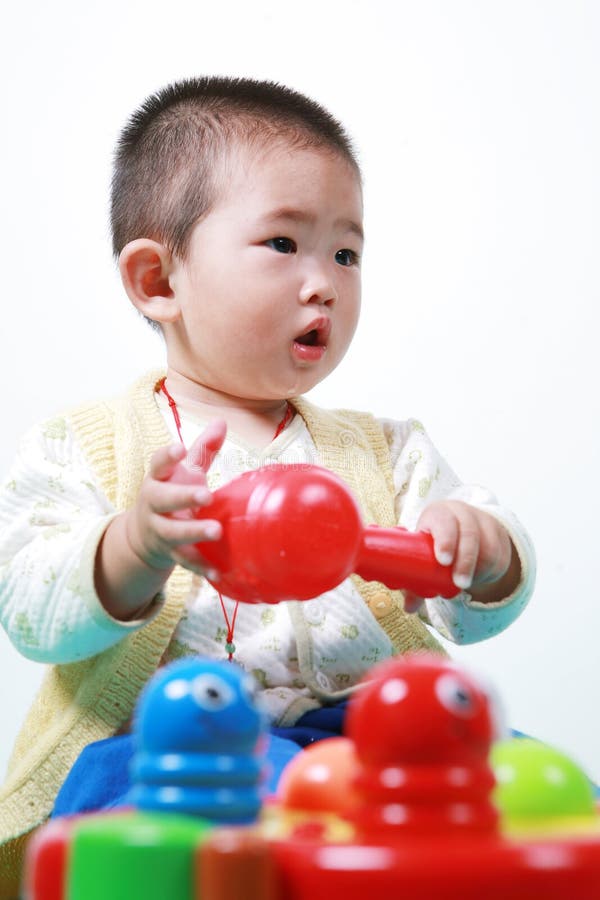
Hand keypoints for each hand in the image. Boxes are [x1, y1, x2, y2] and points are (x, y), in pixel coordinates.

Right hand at [124, 419, 226, 577]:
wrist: (144, 536)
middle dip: (183, 497)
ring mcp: (160, 530)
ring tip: (217, 531)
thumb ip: (203, 449)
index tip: (179, 448)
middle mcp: (154, 505)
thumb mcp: (184, 471)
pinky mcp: (171, 553)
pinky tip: (217, 570)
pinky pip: (184, 561)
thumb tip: (222, 421)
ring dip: (193, 532)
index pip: (158, 464)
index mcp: (158, 480)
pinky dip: (200, 566)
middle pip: (163, 499)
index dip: (167, 456)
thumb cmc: (172, 493)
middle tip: (206, 495)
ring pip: (173, 532)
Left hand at [403, 500, 518, 611]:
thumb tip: (410, 607)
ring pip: (489, 547)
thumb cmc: (434, 542)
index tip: (443, 561)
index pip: (444, 522)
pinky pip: (501, 556)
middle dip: (466, 561)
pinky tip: (480, 576)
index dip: (445, 540)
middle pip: (469, 534)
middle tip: (460, 584)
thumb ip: (415, 580)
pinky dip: (492, 572)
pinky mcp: (499, 533)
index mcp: (438, 514)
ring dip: (480, 570)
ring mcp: (483, 521)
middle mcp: (461, 513)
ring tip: (466, 582)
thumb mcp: (423, 554)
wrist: (461, 525)